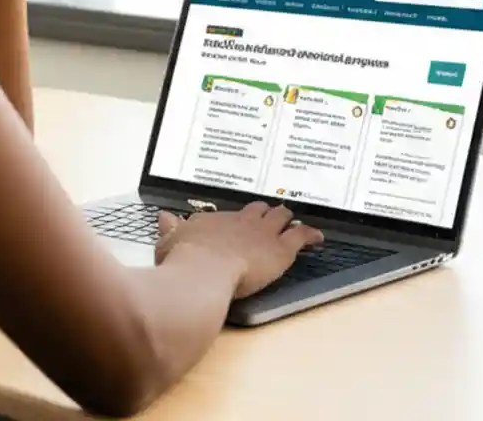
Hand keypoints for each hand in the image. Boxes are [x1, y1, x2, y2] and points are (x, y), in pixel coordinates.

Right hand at [155, 202, 323, 298]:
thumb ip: (170, 229)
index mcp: (214, 220)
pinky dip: (310, 235)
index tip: (238, 224)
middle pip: (258, 210)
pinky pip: (301, 235)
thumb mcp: (168, 242)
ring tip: (292, 221)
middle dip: (265, 213)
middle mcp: (240, 220)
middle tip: (270, 217)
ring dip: (286, 219)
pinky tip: (317, 237)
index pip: (228, 215)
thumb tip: (165, 217)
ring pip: (281, 217)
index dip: (236, 219)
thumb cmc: (182, 261)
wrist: (204, 272)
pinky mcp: (281, 248)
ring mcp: (262, 232)